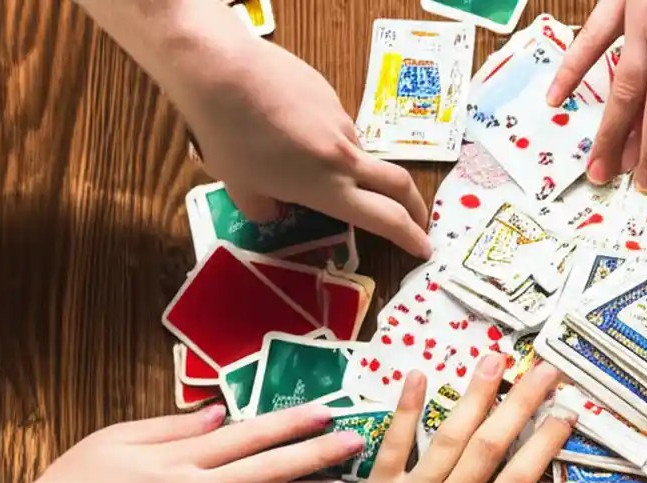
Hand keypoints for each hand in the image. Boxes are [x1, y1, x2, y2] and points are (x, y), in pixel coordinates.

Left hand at [178, 38, 429, 257]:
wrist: (222, 70)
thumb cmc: (227, 136)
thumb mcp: (240, 187)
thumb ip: (265, 209)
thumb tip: (276, 210)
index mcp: (328, 189)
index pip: (385, 219)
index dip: (409, 237)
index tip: (424, 248)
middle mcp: (345, 158)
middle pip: (399, 185)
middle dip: (415, 207)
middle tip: (417, 221)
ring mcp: (341, 123)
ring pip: (357, 153)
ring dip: (347, 166)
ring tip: (302, 159)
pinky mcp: (331, 95)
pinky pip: (335, 125)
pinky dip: (322, 135)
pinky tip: (287, 125)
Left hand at [257, 356, 572, 482]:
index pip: (518, 482)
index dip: (545, 444)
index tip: (566, 414)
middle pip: (492, 447)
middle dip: (522, 404)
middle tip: (545, 370)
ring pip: (451, 436)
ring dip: (475, 394)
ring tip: (494, 358)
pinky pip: (396, 442)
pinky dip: (408, 408)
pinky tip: (419, 375)